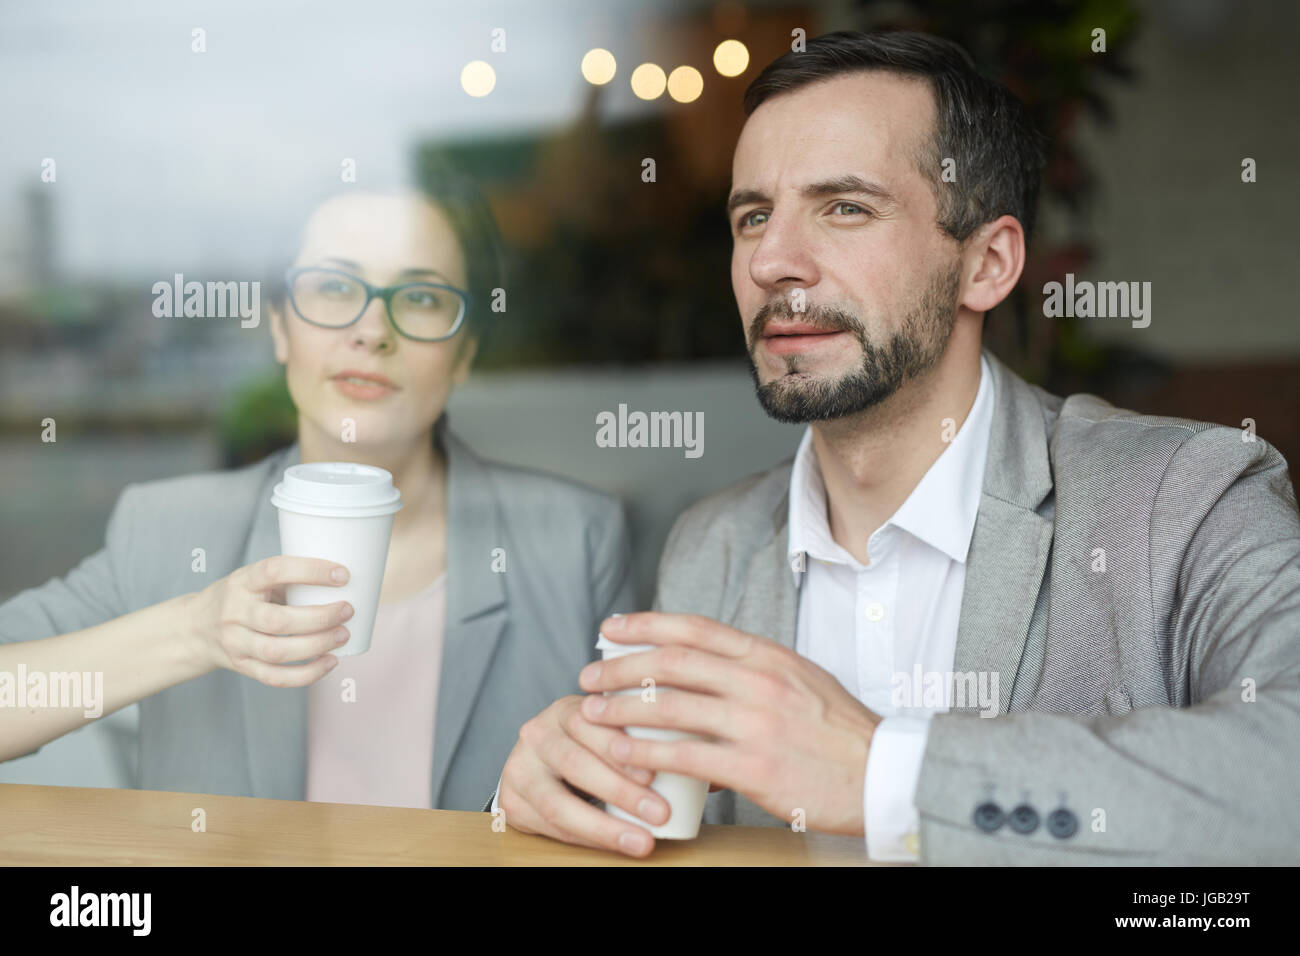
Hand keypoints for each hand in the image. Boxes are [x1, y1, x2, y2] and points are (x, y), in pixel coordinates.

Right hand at [184, 555, 354, 686]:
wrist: (195, 628)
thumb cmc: (240, 597)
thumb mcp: (254, 578)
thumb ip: (288, 581)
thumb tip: (344, 583)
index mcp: (242, 582)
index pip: (275, 570)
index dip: (311, 571)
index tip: (343, 575)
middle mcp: (235, 612)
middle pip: (279, 621)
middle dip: (320, 617)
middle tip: (347, 610)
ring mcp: (236, 643)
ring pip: (278, 652)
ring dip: (317, 646)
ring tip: (343, 635)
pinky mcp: (242, 667)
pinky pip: (276, 677)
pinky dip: (307, 674)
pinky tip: (330, 662)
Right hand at [497, 694, 673, 856]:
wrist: (538, 769)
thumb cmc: (593, 749)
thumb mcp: (613, 732)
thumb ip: (648, 735)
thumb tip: (710, 751)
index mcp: (567, 708)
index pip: (591, 721)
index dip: (620, 747)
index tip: (654, 771)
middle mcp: (537, 732)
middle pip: (575, 762)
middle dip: (620, 790)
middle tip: (659, 812)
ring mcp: (518, 767)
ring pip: (557, 801)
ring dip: (603, 825)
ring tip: (641, 841)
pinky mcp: (510, 801)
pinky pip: (549, 826)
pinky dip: (586, 838)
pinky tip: (616, 844)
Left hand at [579, 612, 881, 834]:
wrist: (884, 773)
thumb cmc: (838, 731)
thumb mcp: (800, 680)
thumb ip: (752, 670)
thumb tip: (701, 671)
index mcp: (768, 655)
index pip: (694, 627)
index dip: (645, 624)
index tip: (610, 628)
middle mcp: (760, 681)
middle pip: (672, 662)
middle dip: (620, 666)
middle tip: (588, 675)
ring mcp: (757, 723)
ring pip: (671, 707)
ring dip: (622, 709)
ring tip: (593, 713)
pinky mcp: (756, 768)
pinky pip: (686, 758)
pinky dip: (646, 755)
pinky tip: (621, 756)